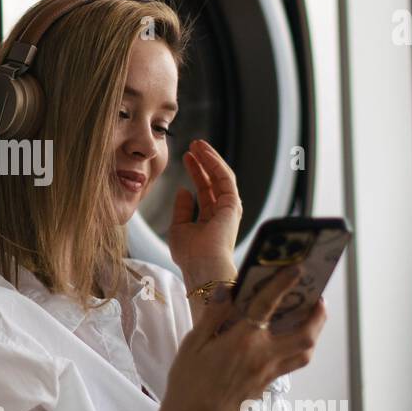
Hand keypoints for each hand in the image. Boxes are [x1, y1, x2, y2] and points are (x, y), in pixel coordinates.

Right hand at [156, 265, 326, 410]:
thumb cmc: (188, 381)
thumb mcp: (193, 344)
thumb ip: (213, 315)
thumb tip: (226, 289)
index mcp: (241, 341)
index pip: (267, 306)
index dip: (283, 284)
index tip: (297, 269)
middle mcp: (262, 356)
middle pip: (305, 334)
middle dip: (317, 314)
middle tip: (318, 297)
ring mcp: (268, 373)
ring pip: (304, 352)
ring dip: (314, 332)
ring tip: (312, 316)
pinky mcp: (267, 385)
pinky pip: (292, 363)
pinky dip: (298, 348)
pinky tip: (290, 339)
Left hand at [169, 139, 242, 282]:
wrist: (202, 266)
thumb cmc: (190, 254)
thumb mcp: (179, 228)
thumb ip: (182, 209)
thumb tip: (184, 191)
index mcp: (210, 219)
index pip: (205, 189)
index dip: (196, 172)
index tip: (186, 157)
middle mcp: (222, 212)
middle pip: (213, 180)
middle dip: (203, 161)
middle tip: (192, 145)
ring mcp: (229, 208)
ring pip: (221, 176)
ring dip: (209, 158)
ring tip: (197, 144)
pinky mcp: (232, 204)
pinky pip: (225, 177)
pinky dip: (214, 163)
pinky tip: (204, 152)